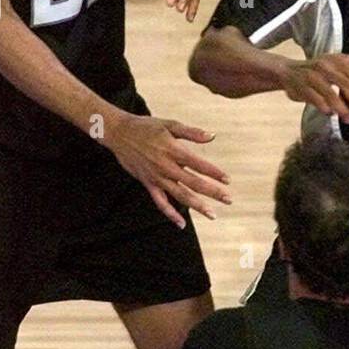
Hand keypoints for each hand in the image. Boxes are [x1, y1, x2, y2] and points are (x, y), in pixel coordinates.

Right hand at [104, 113, 230, 227]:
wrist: (120, 133)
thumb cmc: (147, 126)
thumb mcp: (170, 124)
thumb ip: (192, 132)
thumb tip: (212, 136)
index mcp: (173, 150)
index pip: (199, 165)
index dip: (214, 173)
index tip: (228, 180)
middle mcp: (166, 167)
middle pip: (193, 183)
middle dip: (212, 192)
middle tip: (228, 200)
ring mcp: (156, 178)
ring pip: (179, 196)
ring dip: (197, 206)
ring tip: (212, 214)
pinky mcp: (147, 184)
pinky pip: (160, 202)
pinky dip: (170, 214)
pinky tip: (181, 223)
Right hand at [281, 53, 348, 122]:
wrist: (287, 70)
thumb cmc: (313, 68)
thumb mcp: (330, 60)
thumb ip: (347, 62)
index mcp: (334, 61)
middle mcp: (325, 67)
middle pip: (344, 83)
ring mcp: (312, 77)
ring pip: (329, 92)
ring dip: (341, 107)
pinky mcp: (301, 87)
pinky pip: (313, 97)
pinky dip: (322, 105)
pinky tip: (330, 113)